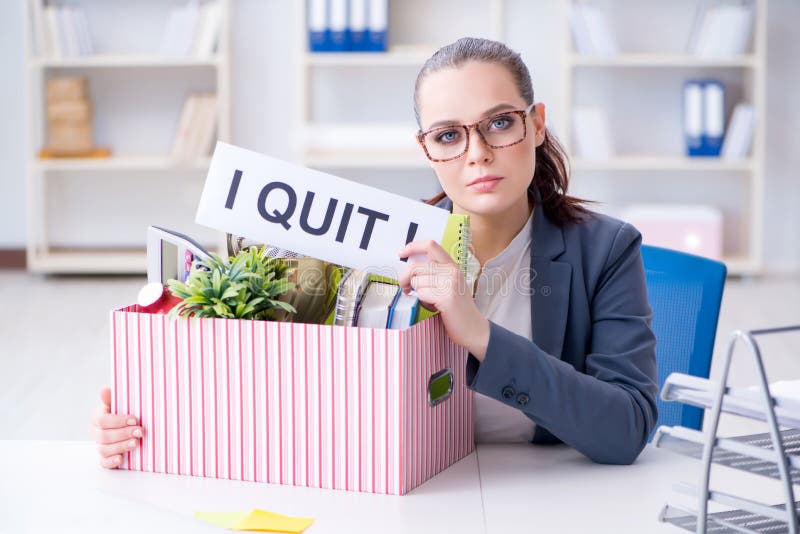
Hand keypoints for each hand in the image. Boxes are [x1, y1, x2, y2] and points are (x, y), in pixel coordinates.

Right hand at [90, 387, 142, 468]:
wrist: (129, 424)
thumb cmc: (124, 411)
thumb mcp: (119, 403)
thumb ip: (111, 398)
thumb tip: (104, 390)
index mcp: (97, 418)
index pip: (102, 420)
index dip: (118, 421)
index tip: (134, 419)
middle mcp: (96, 433)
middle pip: (103, 436)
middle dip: (123, 434)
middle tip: (140, 432)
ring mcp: (100, 446)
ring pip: (104, 450)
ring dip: (120, 447)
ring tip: (136, 443)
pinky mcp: (106, 458)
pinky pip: (104, 463)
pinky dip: (111, 462)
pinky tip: (121, 459)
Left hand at [398, 240, 489, 359]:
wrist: (474, 328)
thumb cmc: (458, 308)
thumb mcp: (449, 284)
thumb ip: (434, 274)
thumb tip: (408, 269)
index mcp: (452, 265)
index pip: (430, 246)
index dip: (412, 247)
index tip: (401, 253)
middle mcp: (452, 271)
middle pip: (416, 266)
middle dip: (404, 278)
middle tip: (404, 287)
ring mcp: (450, 283)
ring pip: (416, 282)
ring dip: (417, 293)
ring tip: (430, 300)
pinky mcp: (446, 297)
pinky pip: (420, 294)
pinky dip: (422, 302)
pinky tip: (433, 307)